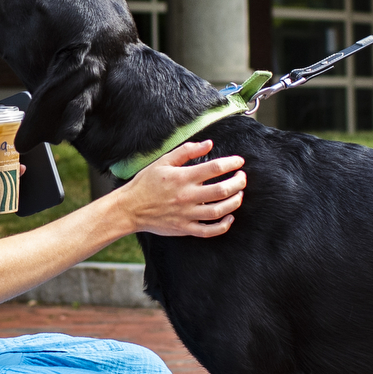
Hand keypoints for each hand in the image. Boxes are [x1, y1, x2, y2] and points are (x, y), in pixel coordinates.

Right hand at [117, 140, 245, 237]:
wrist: (130, 208)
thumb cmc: (146, 183)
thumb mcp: (163, 161)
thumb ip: (187, 152)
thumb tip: (208, 143)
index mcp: (183, 177)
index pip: (215, 168)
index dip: (231, 163)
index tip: (239, 161)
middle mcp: (187, 196)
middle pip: (222, 190)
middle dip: (238, 183)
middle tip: (242, 177)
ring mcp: (187, 214)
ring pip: (219, 211)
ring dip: (235, 202)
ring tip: (239, 194)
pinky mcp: (185, 228)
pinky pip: (209, 231)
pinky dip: (224, 225)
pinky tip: (230, 217)